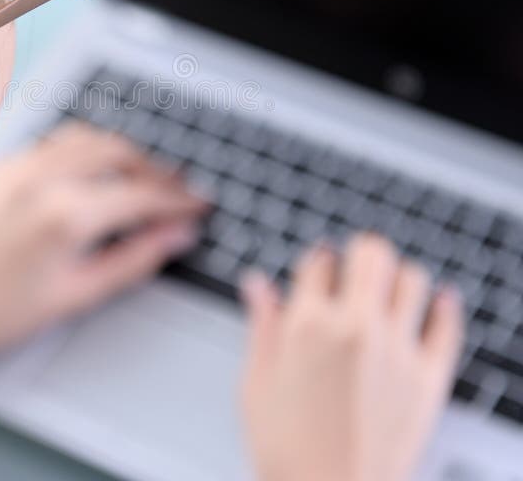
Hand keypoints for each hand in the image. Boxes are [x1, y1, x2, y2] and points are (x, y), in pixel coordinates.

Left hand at [0, 121, 207, 377]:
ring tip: (141, 175)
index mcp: (68, 214)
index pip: (142, 195)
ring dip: (123, 151)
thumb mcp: (70, 298)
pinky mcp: (0, 166)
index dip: (179, 200)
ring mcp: (20, 165)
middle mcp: (46, 177)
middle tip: (178, 191)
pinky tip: (90, 168)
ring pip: (88, 138)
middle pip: (120, 154)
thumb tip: (174, 238)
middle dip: (157, 170)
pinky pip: (56, 140)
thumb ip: (131, 262)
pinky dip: (86, 147)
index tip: (200, 205)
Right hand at [241, 234, 463, 480]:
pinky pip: (448, 325)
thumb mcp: (256, 382)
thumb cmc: (286, 450)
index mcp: (307, 325)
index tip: (319, 271)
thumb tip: (255, 282)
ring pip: (412, 278)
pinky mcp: (429, 379)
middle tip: (355, 268)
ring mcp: (396, 351)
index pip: (319, 260)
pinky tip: (438, 301)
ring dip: (398, 276)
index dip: (317, 263)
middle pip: (370, 252)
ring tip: (388, 290)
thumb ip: (261, 324)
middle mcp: (355, 328)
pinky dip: (445, 306)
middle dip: (360, 254)